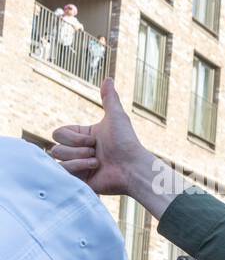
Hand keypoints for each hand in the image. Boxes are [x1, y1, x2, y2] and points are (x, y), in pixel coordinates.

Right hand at [49, 79, 163, 197]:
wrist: (133, 168)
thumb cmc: (127, 143)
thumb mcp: (116, 117)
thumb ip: (109, 99)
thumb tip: (108, 78)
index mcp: (82, 137)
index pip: (58, 133)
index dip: (73, 136)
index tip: (93, 139)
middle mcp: (78, 151)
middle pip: (56, 146)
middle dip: (77, 148)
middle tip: (96, 152)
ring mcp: (77, 166)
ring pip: (58, 158)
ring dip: (80, 158)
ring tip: (98, 162)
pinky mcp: (78, 180)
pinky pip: (63, 171)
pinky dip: (78, 168)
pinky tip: (95, 170)